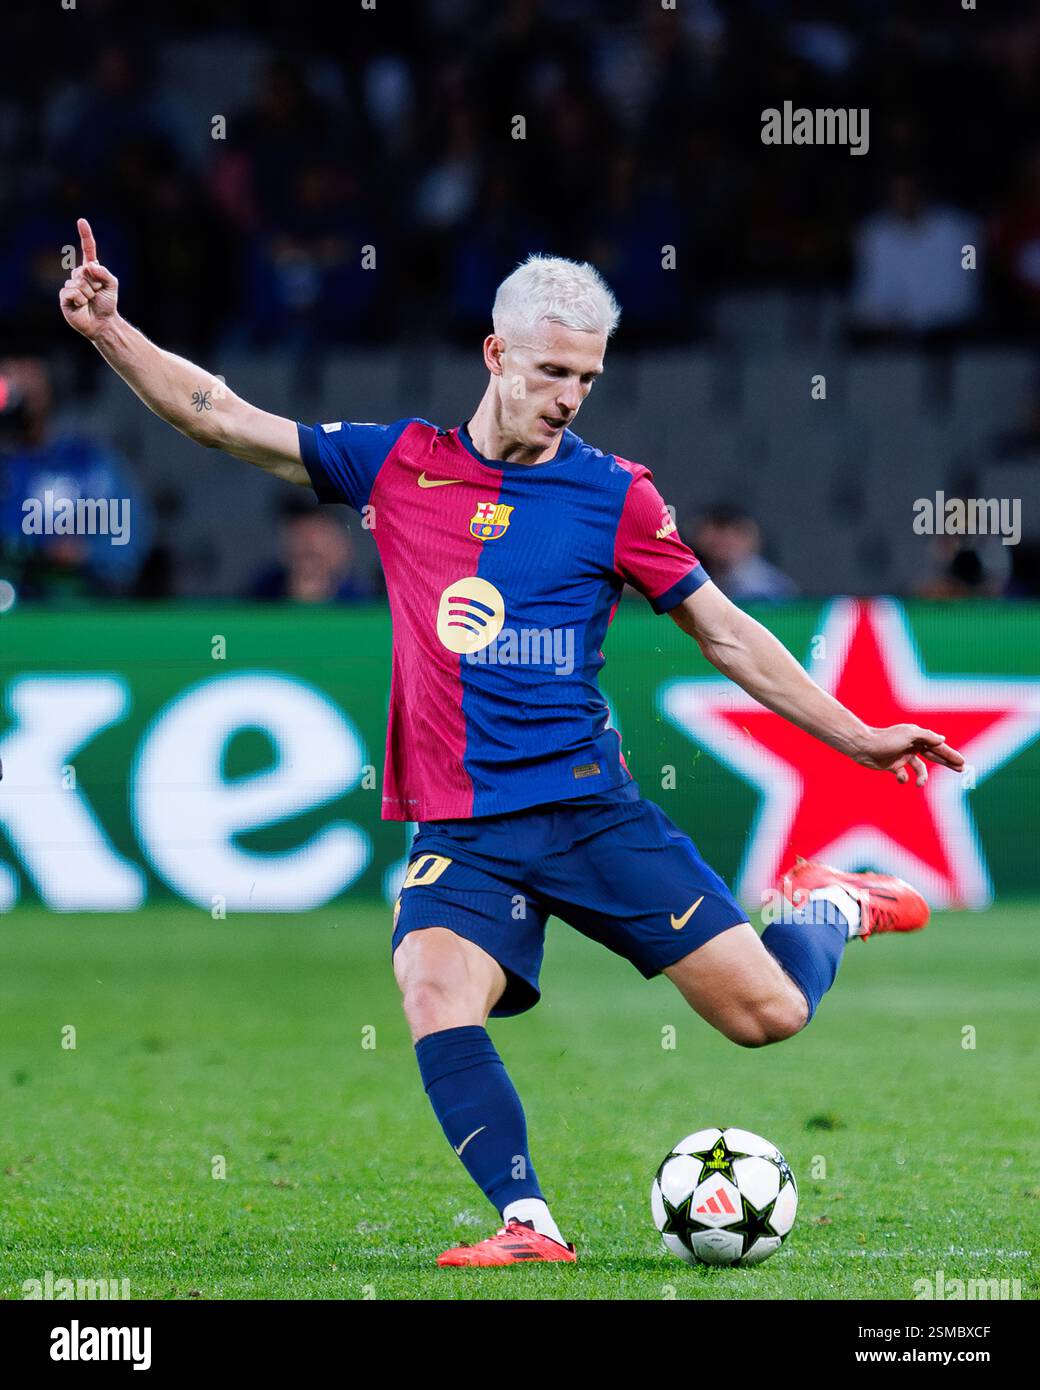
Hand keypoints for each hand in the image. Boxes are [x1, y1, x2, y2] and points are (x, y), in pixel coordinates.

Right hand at [59, 218, 118, 339]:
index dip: (85, 235)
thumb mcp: (112, 285)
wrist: (103, 323)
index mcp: (90, 270)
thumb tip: (90, 266)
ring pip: (79, 283)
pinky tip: (82, 305)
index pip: (87, 250)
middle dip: (95, 284)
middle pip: (84, 271)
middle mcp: (78, 275)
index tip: (82, 221)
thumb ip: (105, 273)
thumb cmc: (107, 303)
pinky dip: (80, 299)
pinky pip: (72, 292)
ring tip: (90, 301)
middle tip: (97, 294)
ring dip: (89, 294)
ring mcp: (70, 286)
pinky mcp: (64, 297)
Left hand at [854, 724, 965, 785]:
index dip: (950, 755)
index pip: (938, 747)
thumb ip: (927, 737)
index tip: (962, 763)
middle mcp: (911, 746)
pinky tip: (900, 777)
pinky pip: (903, 775)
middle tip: (961, 770)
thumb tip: (942, 739)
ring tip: (919, 784)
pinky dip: (903, 778)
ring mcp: (902, 756)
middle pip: (934, 756)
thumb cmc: (885, 739)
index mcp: (917, 737)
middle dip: (946, 763)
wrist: (863, 747)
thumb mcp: (909, 735)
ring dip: (922, 777)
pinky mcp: (892, 765)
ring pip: (919, 768)